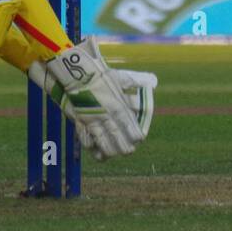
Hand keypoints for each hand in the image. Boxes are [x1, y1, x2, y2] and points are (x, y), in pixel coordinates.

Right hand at [28, 37, 149, 158]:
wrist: (78, 75)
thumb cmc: (101, 76)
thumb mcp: (121, 78)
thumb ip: (136, 83)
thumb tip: (153, 82)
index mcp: (118, 106)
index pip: (130, 126)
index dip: (136, 135)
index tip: (139, 139)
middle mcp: (106, 116)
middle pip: (118, 137)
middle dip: (125, 147)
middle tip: (129, 151)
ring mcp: (92, 120)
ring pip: (102, 142)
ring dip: (109, 151)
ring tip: (114, 155)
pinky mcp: (80, 122)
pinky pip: (85, 139)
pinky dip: (92, 148)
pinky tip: (97, 153)